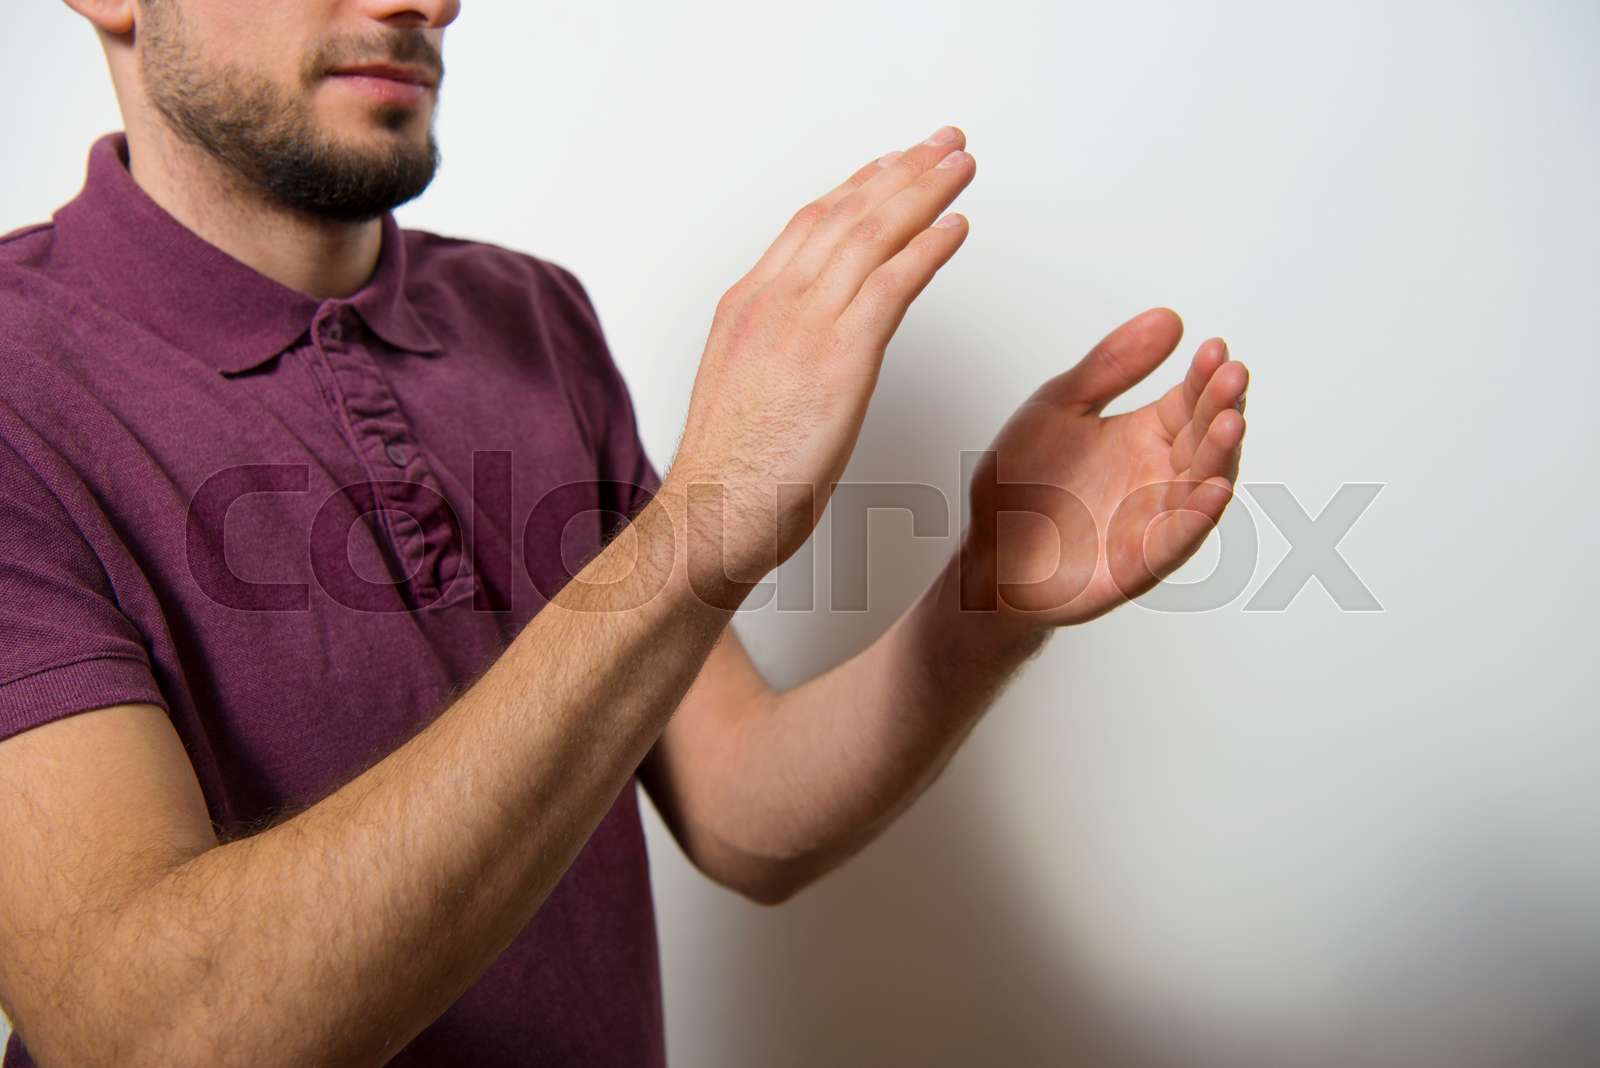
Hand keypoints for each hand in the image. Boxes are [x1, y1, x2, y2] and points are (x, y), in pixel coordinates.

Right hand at [665, 126, 975, 596]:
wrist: (711, 514)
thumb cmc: (730, 473)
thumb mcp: (746, 389)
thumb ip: (776, 351)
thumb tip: (808, 350)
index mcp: (748, 304)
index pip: (810, 225)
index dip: (858, 187)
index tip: (890, 165)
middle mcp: (774, 299)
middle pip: (846, 214)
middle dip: (900, 171)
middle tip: (942, 141)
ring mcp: (804, 323)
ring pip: (872, 235)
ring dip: (923, 191)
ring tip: (960, 163)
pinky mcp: (838, 356)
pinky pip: (892, 283)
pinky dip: (927, 247)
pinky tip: (955, 226)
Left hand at [963, 308, 1248, 625]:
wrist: (988, 550)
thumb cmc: (1022, 482)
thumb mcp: (1059, 406)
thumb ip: (1111, 365)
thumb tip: (1170, 317)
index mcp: (1145, 434)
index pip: (1189, 399)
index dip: (1204, 375)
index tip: (1214, 347)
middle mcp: (1160, 474)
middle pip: (1204, 437)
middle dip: (1220, 406)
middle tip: (1231, 375)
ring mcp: (1155, 518)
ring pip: (1201, 485)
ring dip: (1219, 455)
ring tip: (1231, 422)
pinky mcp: (1140, 560)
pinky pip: (1176, 538)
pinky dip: (1196, 516)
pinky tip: (1213, 489)